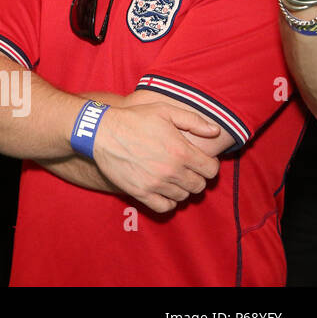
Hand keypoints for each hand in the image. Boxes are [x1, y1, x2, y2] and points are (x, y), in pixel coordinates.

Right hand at [91, 102, 220, 212]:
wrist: (101, 131)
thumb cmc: (133, 119)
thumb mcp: (164, 110)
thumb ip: (193, 120)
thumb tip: (215, 131)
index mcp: (181, 151)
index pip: (211, 170)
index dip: (209, 165)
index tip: (200, 160)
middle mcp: (172, 171)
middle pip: (199, 185)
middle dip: (196, 177)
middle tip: (186, 169)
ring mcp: (156, 184)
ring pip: (183, 196)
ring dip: (181, 188)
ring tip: (172, 177)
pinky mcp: (140, 192)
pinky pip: (165, 207)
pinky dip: (168, 202)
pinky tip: (163, 190)